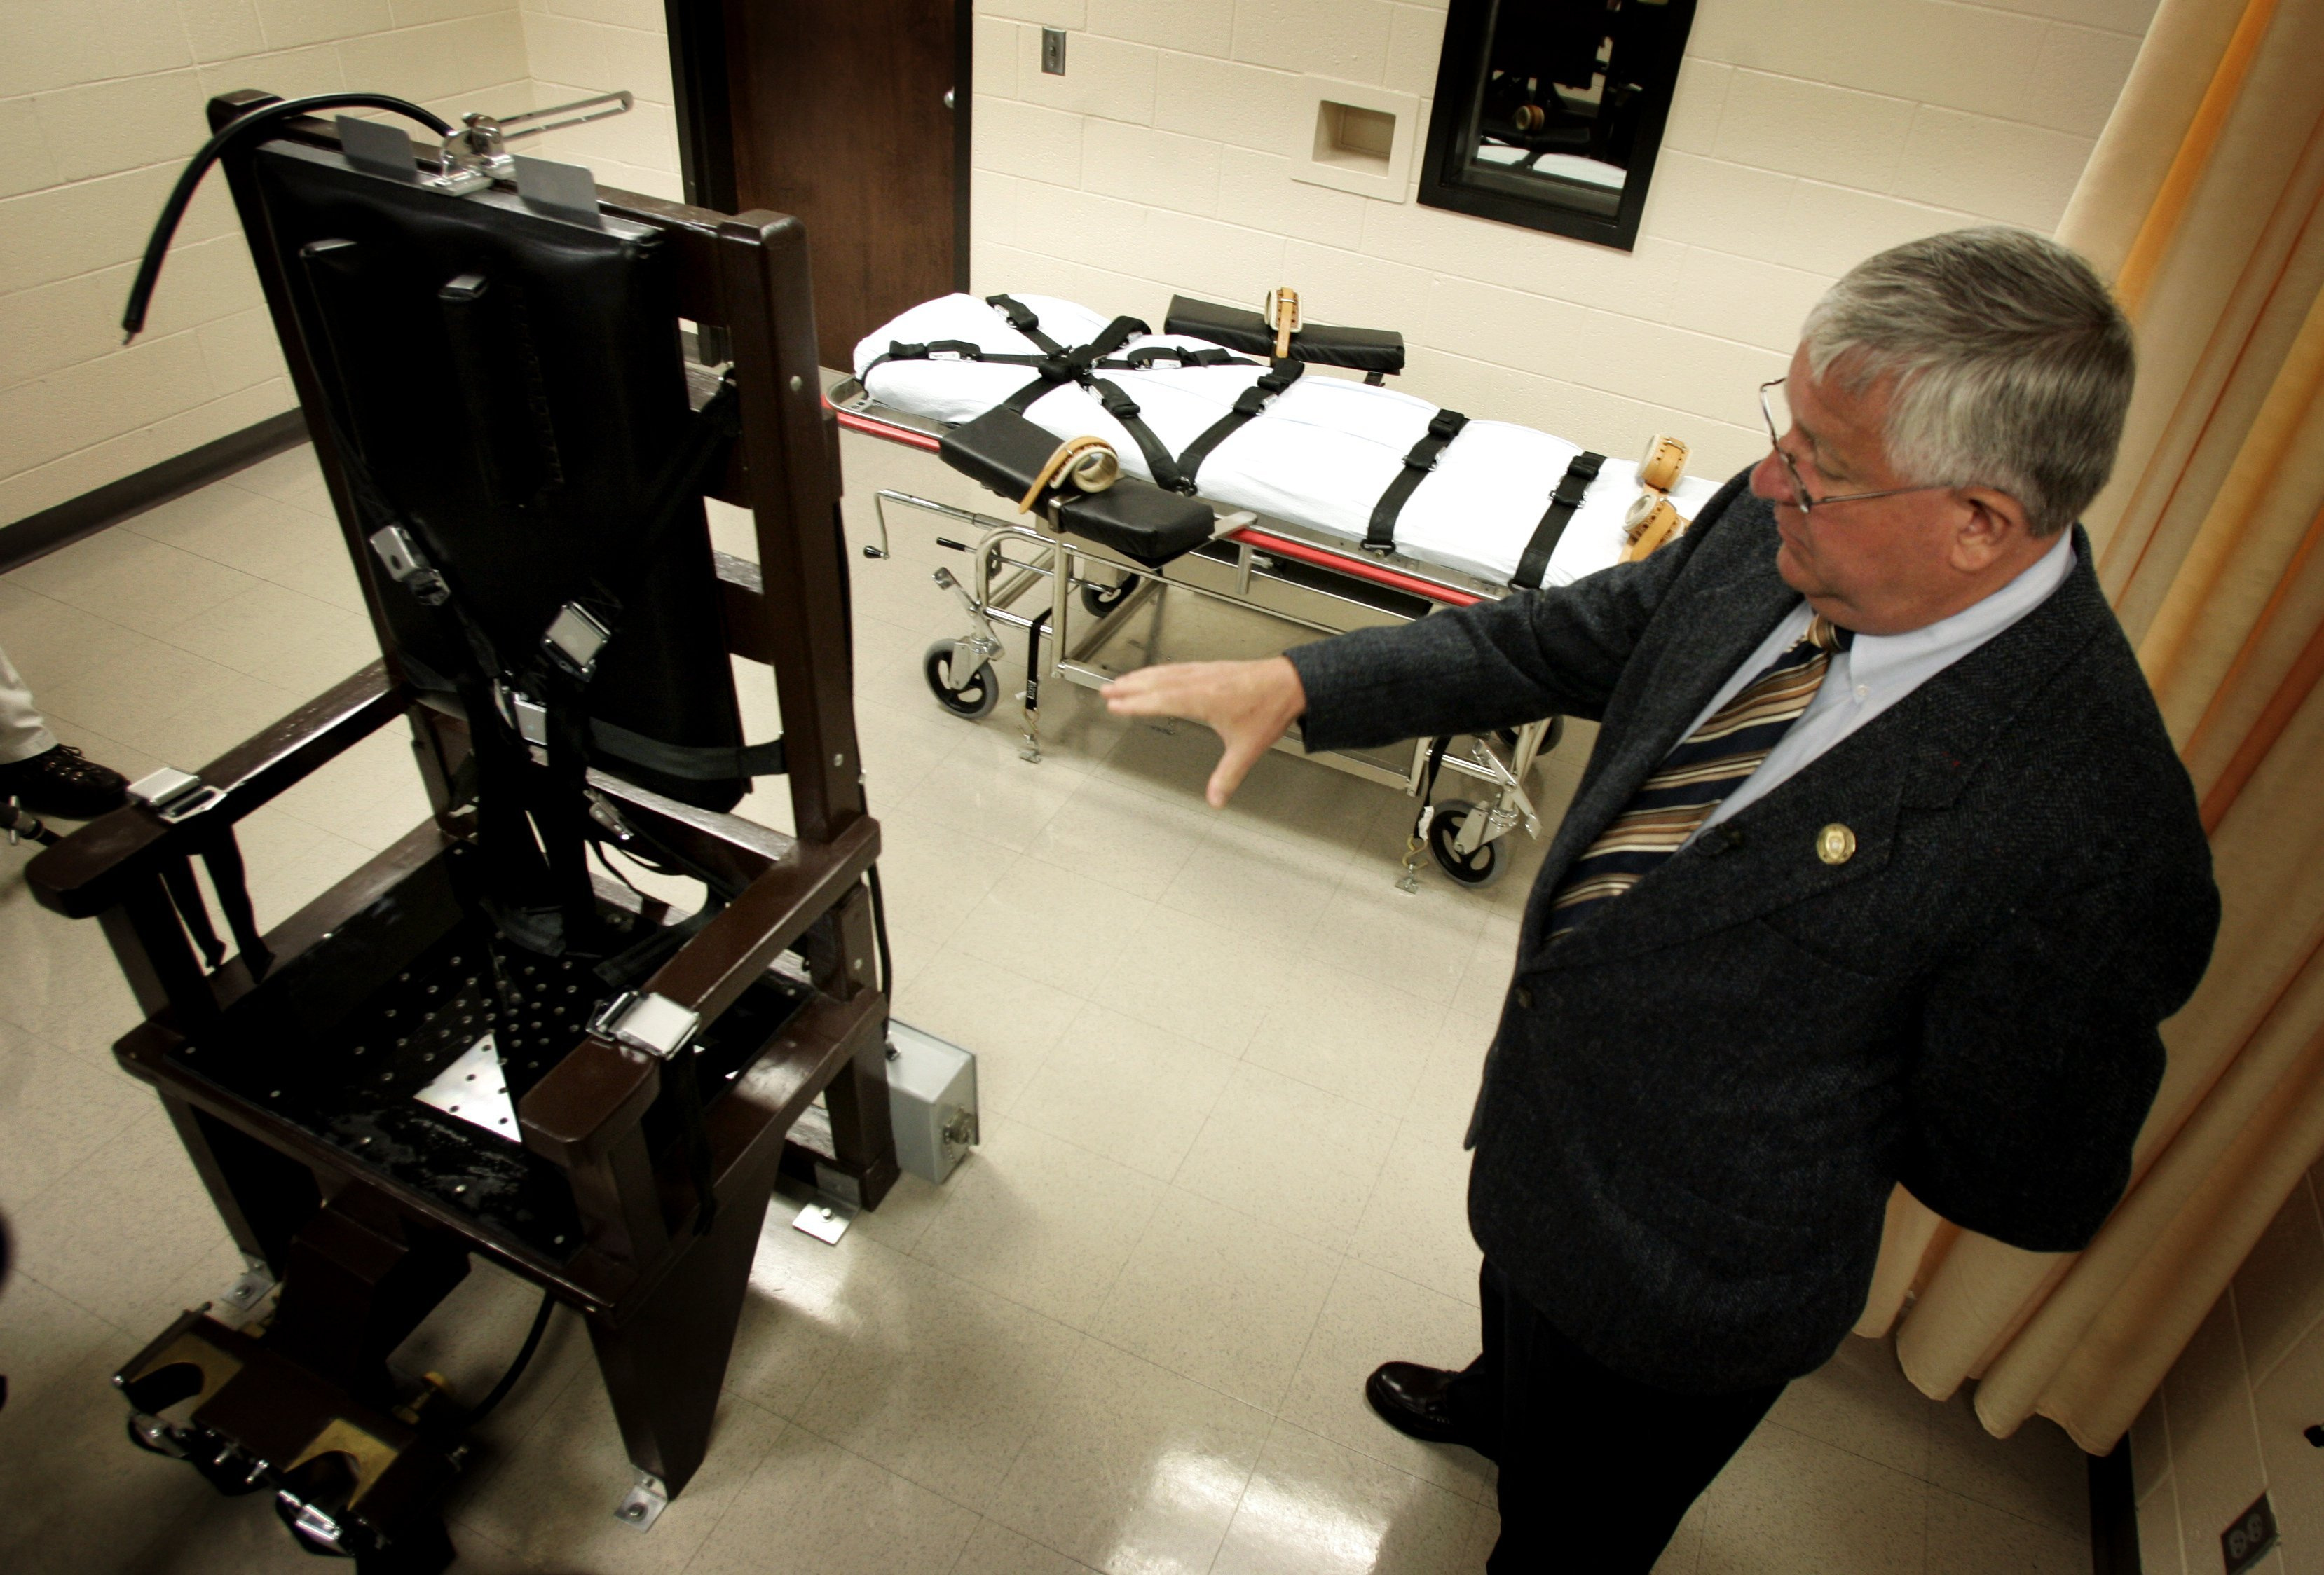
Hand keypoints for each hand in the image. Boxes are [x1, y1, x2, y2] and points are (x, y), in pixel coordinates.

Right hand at [1103, 656, 1306, 807]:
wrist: (1292, 682)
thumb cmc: (1271, 708)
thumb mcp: (1247, 749)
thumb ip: (1228, 776)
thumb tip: (1215, 800)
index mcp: (1202, 698)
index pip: (1159, 700)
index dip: (1134, 703)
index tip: (1115, 704)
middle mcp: (1200, 681)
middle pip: (1155, 682)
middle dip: (1129, 687)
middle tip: (1106, 691)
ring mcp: (1205, 672)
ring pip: (1165, 672)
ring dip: (1141, 677)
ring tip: (1122, 681)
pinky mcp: (1212, 668)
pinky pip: (1178, 668)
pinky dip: (1160, 671)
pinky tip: (1158, 674)